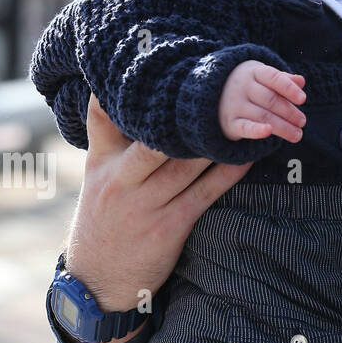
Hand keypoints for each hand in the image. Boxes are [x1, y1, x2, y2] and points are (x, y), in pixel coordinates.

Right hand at [65, 93, 254, 315]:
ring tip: (239, 116)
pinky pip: (204, 194)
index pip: (104, 118)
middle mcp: (121, 181)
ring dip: (213, 141)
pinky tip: (244, 156)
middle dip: (181, 118)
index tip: (150, 63)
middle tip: (212, 88)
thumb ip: (110, 139)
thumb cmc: (104, 220)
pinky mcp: (171, 227)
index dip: (121, 92)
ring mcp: (146, 205)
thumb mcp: (97, 177)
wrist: (100, 280)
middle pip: (154, 140)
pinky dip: (226, 174)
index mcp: (101, 164)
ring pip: (184, 164)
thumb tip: (122, 97)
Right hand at [218, 61, 306, 140]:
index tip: (303, 99)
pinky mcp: (230, 122)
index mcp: (254, 72)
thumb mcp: (263, 77)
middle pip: (270, 100)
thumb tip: (301, 81)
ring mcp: (235, 104)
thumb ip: (282, 79)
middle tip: (302, 122)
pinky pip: (245, 127)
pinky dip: (256, 130)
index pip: (273, 78)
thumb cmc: (248, 85)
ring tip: (297, 134)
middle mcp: (243, 86)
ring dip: (283, 127)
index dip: (289, 88)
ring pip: (263, 116)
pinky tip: (268, 132)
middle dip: (289, 112)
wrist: (213, 95)